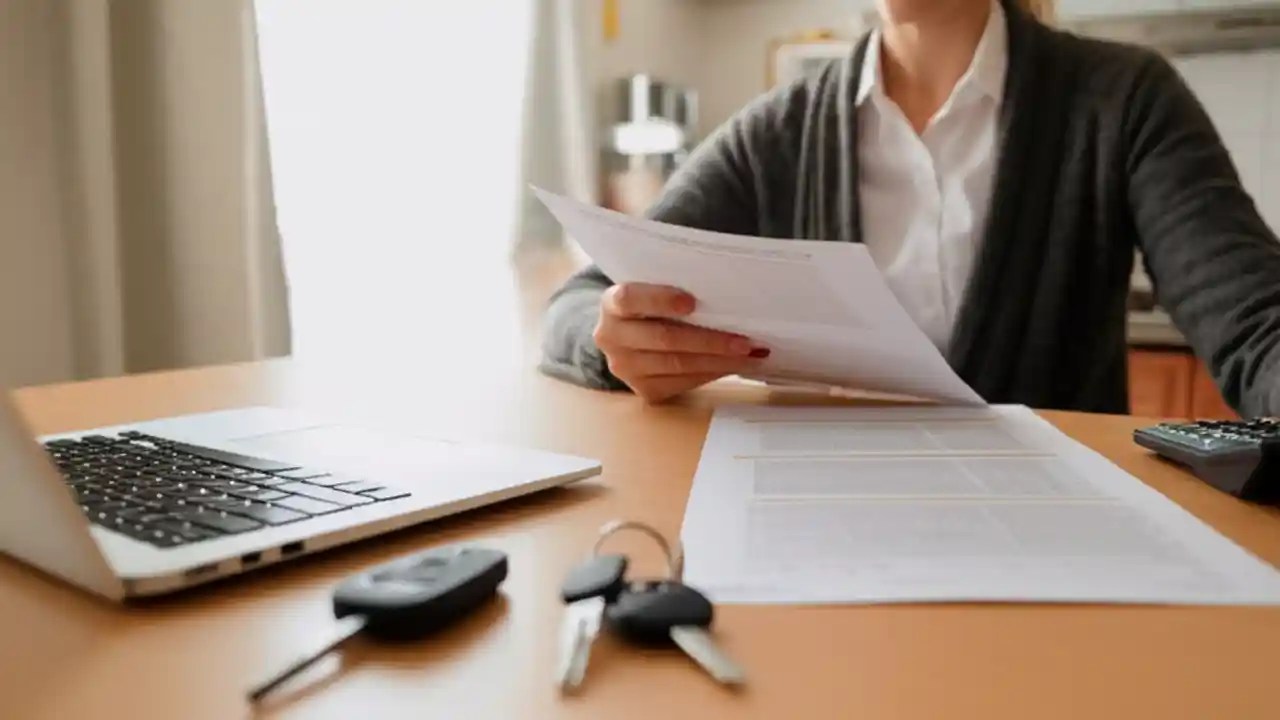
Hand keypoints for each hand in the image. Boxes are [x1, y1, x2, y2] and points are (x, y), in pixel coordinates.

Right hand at [592, 283, 769, 403]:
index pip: (630, 299)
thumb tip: (727, 294)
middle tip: (745, 341)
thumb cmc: (651, 306)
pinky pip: (683, 383)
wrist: (628, 336)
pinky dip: (712, 374)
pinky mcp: (643, 390)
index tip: (691, 302)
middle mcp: (612, 338)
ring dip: (719, 361)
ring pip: (677, 365)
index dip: (660, 300)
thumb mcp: (651, 289)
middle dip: (710, 340)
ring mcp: (625, 368)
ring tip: (750, 355)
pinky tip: (733, 366)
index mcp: (611, 304)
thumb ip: (673, 288)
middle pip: (664, 338)